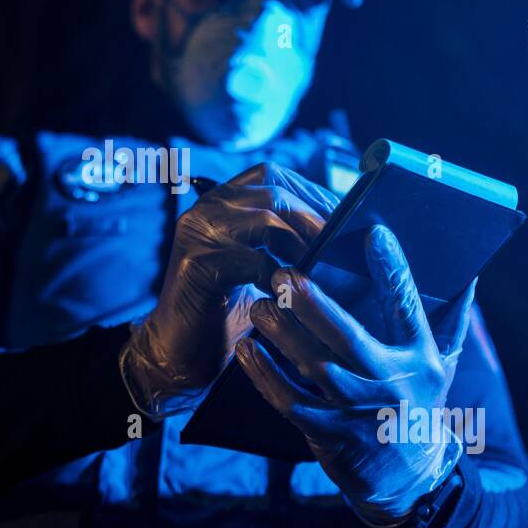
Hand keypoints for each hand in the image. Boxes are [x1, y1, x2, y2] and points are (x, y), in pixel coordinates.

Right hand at [120, 163, 337, 418]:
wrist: (180, 353)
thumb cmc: (228, 312)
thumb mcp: (263, 267)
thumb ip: (290, 243)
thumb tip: (348, 230)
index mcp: (220, 202)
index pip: (272, 174)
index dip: (311, 191)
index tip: (344, 217)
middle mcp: (205, 210)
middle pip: (273, 190)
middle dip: (313, 216)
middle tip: (341, 246)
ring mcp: (198, 234)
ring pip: (265, 219)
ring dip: (303, 244)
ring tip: (324, 270)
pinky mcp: (197, 265)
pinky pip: (254, 260)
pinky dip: (282, 278)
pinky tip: (295, 295)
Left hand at [235, 224, 476, 520]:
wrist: (410, 479)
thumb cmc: (419, 406)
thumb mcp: (442, 366)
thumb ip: (452, 321)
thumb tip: (469, 276)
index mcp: (420, 358)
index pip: (408, 306)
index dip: (393, 268)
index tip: (374, 232)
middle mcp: (391, 383)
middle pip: (349, 338)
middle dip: (314, 305)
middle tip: (284, 274)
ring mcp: (359, 411)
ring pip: (314, 368)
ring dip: (282, 336)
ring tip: (259, 305)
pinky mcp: (331, 435)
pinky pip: (291, 402)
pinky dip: (265, 377)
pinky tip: (246, 350)